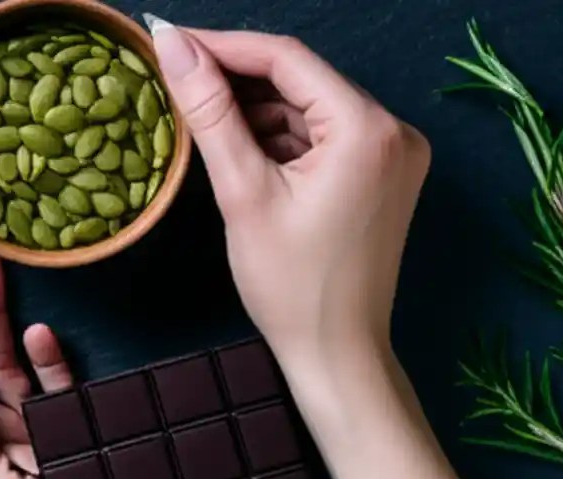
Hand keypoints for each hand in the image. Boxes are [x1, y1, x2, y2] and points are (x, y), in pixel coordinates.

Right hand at [147, 20, 430, 367]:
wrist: (336, 354)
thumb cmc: (293, 288)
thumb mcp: (243, 193)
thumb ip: (210, 113)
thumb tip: (172, 44)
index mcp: (367, 129)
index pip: (286, 58)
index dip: (223, 45)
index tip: (169, 41)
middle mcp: (393, 130)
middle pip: (301, 79)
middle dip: (237, 78)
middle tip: (176, 77)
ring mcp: (393, 153)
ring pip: (310, 106)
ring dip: (256, 108)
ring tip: (200, 119)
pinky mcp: (383, 174)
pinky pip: (324, 135)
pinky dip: (281, 137)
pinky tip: (240, 148)